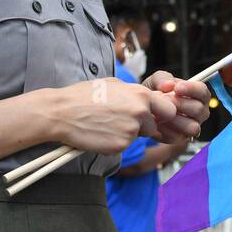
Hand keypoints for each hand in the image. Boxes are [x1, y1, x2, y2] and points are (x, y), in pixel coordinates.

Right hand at [48, 78, 176, 155]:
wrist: (62, 113)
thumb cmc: (84, 96)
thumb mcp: (114, 85)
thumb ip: (134, 93)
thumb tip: (147, 98)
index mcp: (140, 95)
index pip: (169, 109)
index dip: (161, 114)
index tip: (154, 116)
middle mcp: (140, 113)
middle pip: (154, 126)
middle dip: (143, 126)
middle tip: (122, 121)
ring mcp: (131, 131)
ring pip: (137, 136)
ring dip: (127, 133)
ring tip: (106, 124)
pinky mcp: (120, 146)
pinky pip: (124, 145)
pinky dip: (115, 142)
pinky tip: (100, 133)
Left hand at [142, 71, 210, 143]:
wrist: (142, 107)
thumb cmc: (156, 91)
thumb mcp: (156, 80)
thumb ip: (162, 78)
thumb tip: (168, 85)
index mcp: (198, 95)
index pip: (203, 91)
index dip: (192, 89)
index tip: (177, 88)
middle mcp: (200, 112)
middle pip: (198, 109)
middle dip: (180, 104)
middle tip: (165, 100)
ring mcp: (192, 127)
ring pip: (192, 126)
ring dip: (174, 119)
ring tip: (160, 112)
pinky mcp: (180, 138)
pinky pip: (177, 137)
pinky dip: (165, 129)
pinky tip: (156, 122)